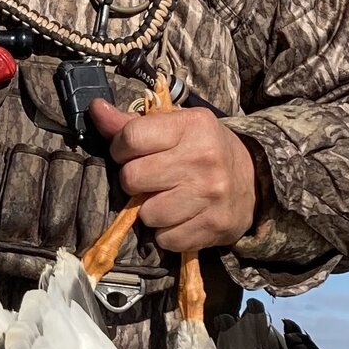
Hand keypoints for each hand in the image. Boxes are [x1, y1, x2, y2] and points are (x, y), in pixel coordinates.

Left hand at [88, 97, 257, 255]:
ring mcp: (211, 195)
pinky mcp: (214, 226)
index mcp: (192, 126)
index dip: (120, 149)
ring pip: (147, 214)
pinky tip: (181, 217)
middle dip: (134, 181)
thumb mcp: (175, 127)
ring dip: (151, 210)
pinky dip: (167, 232)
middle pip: (132, 178)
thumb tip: (95, 110)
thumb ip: (132, 124)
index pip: (131, 138)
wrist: (253, 180)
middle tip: (151, 178)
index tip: (130, 153)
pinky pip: (166, 239)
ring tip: (168, 198)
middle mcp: (204, 159)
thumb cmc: (203, 149)